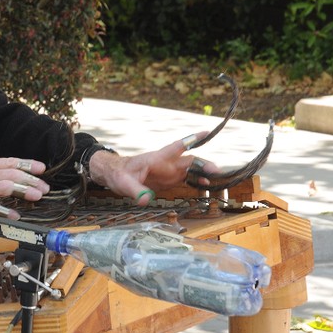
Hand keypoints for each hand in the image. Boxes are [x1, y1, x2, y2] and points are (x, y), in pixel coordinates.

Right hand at [0, 157, 49, 219]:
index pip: (9, 161)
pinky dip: (6, 211)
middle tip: (44, 187)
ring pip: (5, 186)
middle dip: (31, 180)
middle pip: (11, 173)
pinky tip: (14, 215)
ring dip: (24, 191)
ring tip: (36, 196)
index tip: (41, 168)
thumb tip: (11, 179)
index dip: (28, 164)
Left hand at [88, 132, 220, 205]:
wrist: (115, 175)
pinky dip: (197, 182)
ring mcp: (168, 172)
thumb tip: (145, 200)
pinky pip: (186, 179)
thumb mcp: (124, 183)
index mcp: (157, 159)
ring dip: (204, 174)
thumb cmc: (118, 174)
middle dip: (204, 164)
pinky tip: (206, 186)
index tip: (207, 132)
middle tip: (217, 171)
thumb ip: (136, 191)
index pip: (177, 147)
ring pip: (191, 170)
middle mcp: (166, 163)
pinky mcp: (168, 180)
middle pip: (189, 161)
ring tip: (218, 180)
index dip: (192, 139)